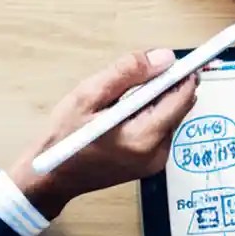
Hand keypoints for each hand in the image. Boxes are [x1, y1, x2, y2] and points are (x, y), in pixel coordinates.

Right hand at [8, 49, 197, 218]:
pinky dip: (149, 116)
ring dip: (154, 102)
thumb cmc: (64, 138)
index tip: (173, 59)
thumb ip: (127, 72)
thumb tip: (164, 58)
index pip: (182, 98)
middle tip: (133, 79)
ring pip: (170, 117)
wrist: (52, 177)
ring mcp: (156, 162)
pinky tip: (123, 116)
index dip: (181, 74)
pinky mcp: (151, 164)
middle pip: (178, 107)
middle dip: (164, 87)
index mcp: (143, 137)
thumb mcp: (88, 96)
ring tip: (120, 102)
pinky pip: (161, 130)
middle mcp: (157, 153)